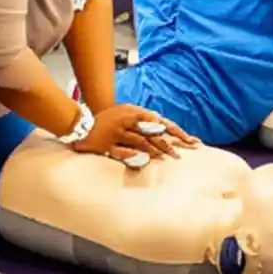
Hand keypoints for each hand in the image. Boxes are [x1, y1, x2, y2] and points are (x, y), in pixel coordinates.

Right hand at [70, 104, 198, 162]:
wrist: (81, 123)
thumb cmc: (109, 120)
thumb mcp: (127, 113)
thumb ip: (145, 119)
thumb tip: (165, 126)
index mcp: (133, 112)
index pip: (160, 122)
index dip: (176, 132)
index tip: (191, 141)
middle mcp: (126, 121)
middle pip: (152, 133)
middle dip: (167, 144)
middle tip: (179, 155)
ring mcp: (116, 132)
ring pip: (140, 141)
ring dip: (154, 150)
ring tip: (165, 158)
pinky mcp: (107, 144)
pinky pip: (122, 150)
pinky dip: (133, 155)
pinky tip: (144, 160)